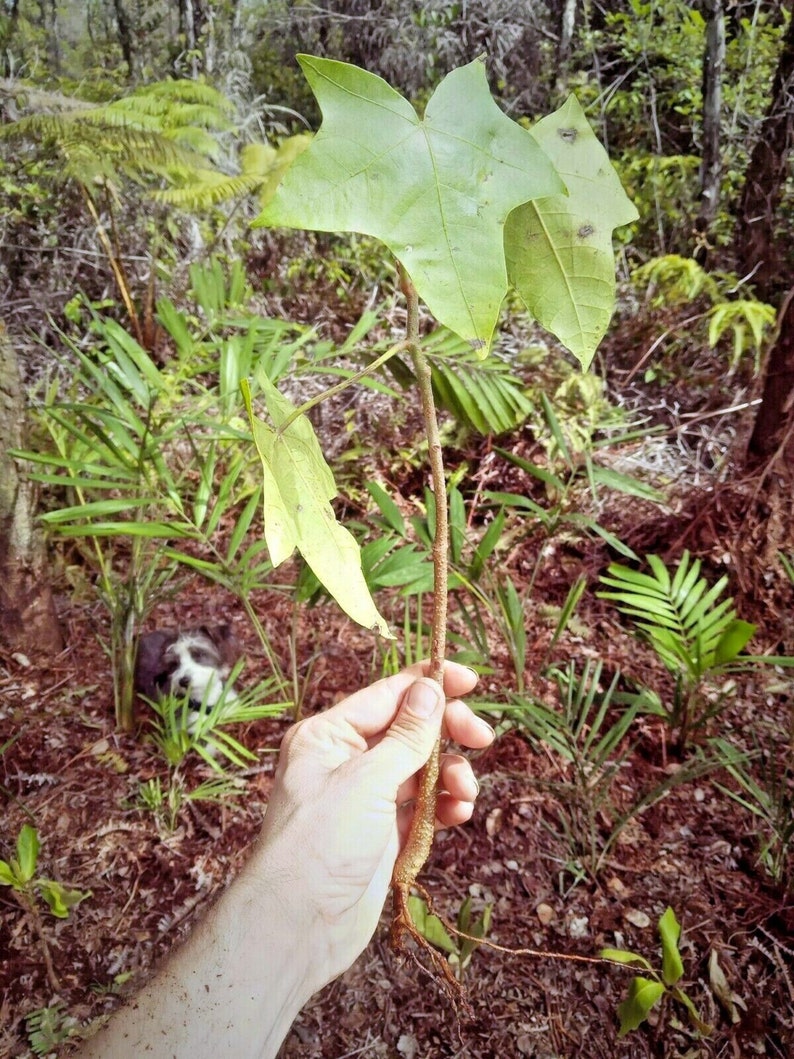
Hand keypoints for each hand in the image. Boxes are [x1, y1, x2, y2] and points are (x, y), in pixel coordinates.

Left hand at [244, 661, 492, 992]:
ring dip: (450, 774)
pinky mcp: (382, 833)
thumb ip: (406, 735)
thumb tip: (431, 689)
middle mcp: (346, 760)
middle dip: (447, 732)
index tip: (471, 679)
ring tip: (464, 793)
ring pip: (421, 769)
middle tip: (482, 738)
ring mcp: (365, 798)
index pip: (387, 695)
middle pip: (409, 730)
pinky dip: (444, 805)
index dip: (430, 684)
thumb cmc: (321, 843)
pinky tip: (458, 814)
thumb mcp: (367, 779)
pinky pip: (423, 806)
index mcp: (329, 735)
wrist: (299, 925)